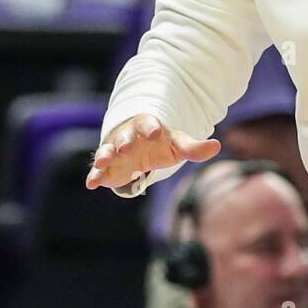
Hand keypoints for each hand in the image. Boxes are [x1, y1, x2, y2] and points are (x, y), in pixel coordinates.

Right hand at [86, 114, 220, 190]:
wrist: (139, 148)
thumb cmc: (161, 144)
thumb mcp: (178, 144)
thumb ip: (194, 148)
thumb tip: (216, 146)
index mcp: (147, 126)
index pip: (148, 123)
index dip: (150, 127)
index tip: (154, 132)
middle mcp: (128, 136)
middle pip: (124, 136)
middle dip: (124, 141)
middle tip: (125, 147)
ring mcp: (115, 150)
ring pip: (107, 150)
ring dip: (104, 155)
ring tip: (102, 161)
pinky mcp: (107, 167)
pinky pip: (98, 170)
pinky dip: (94, 176)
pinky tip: (91, 184)